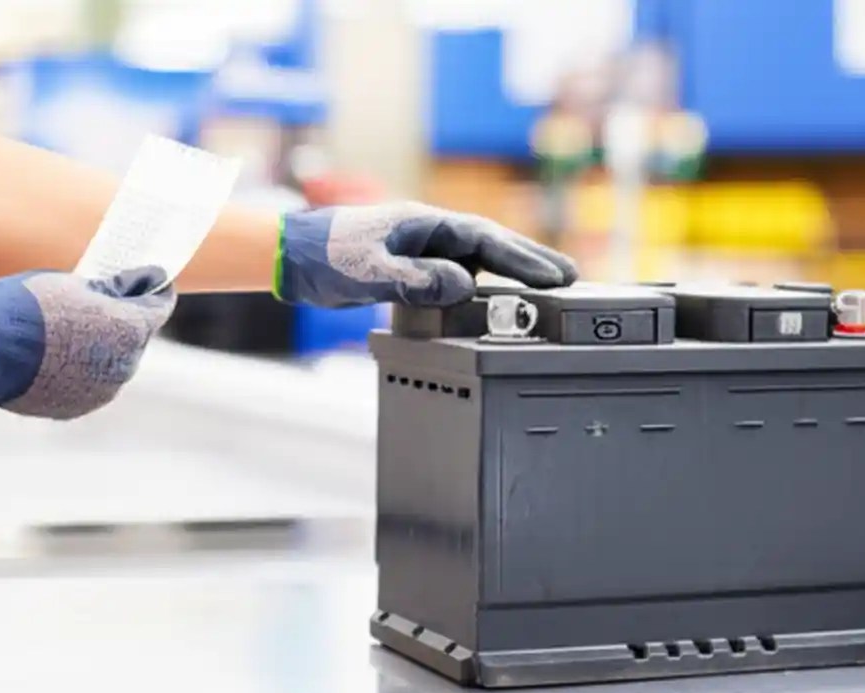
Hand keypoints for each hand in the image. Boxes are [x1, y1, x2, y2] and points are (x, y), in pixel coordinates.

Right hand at [0, 266, 175, 419]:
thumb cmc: (27, 306)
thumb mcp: (73, 284)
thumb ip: (113, 289)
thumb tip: (139, 283)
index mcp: (131, 329)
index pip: (158, 307)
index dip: (155, 291)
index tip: (151, 281)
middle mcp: (126, 365)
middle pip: (136, 337)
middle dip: (124, 319)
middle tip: (102, 302)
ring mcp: (103, 390)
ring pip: (114, 364)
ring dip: (103, 348)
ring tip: (71, 330)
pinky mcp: (78, 406)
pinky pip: (90, 383)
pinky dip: (82, 370)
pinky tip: (57, 356)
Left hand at [272, 202, 578, 306]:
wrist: (293, 256)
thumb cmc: (327, 256)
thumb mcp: (371, 271)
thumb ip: (415, 280)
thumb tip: (463, 287)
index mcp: (425, 223)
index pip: (486, 240)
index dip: (523, 258)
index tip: (554, 275)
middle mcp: (430, 231)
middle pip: (492, 244)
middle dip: (531, 260)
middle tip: (571, 277)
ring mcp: (423, 247)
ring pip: (479, 258)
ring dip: (512, 270)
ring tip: (548, 287)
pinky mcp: (412, 265)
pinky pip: (459, 272)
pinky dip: (484, 282)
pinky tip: (497, 298)